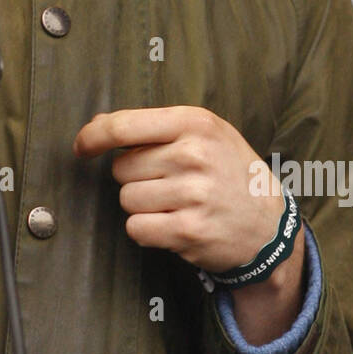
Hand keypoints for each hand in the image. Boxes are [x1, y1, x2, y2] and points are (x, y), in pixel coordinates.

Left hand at [73, 106, 305, 341]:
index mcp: (194, 122)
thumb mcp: (205, 134)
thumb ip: (153, 127)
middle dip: (136, 177)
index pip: (123, 125)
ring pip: (126, 199)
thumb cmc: (230, 173)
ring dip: (143, 206)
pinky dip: (148, 230)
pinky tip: (174, 224)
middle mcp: (193, 154)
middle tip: (170, 183)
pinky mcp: (188, 230)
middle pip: (121, 168)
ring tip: (177, 204)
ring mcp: (192, 193)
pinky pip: (136, 228)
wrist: (270, 226)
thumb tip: (96, 127)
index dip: (93, 136)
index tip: (82, 147)